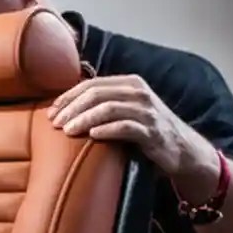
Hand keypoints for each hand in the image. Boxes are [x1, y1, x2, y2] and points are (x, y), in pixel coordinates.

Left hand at [47, 74, 203, 176]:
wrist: (181, 149)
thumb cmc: (146, 129)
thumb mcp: (126, 110)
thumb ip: (104, 103)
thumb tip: (65, 107)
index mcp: (129, 83)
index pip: (91, 84)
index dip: (68, 97)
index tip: (51, 112)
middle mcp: (139, 93)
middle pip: (97, 94)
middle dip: (72, 108)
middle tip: (55, 123)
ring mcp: (147, 111)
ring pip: (109, 108)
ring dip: (84, 119)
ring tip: (68, 130)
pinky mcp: (152, 131)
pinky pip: (126, 127)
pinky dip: (107, 130)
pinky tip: (92, 135)